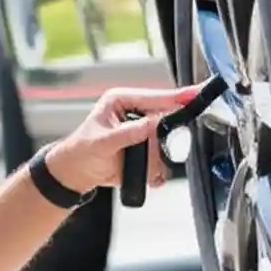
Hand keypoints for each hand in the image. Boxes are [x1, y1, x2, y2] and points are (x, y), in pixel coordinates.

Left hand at [45, 84, 203, 193]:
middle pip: (166, 119)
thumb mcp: (103, 141)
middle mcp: (134, 114)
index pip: (155, 97)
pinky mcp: (144, 150)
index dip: (176, 98)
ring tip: (140, 165)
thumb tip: (152, 123)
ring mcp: (141, 132)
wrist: (75, 174)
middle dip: (168, 137)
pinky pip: (161, 158)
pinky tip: (145, 175)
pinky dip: (156, 170)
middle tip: (163, 148)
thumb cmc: (80, 151)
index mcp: (121, 101)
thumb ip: (129, 133)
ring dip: (159, 157)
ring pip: (166, 142)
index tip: (195, 95)